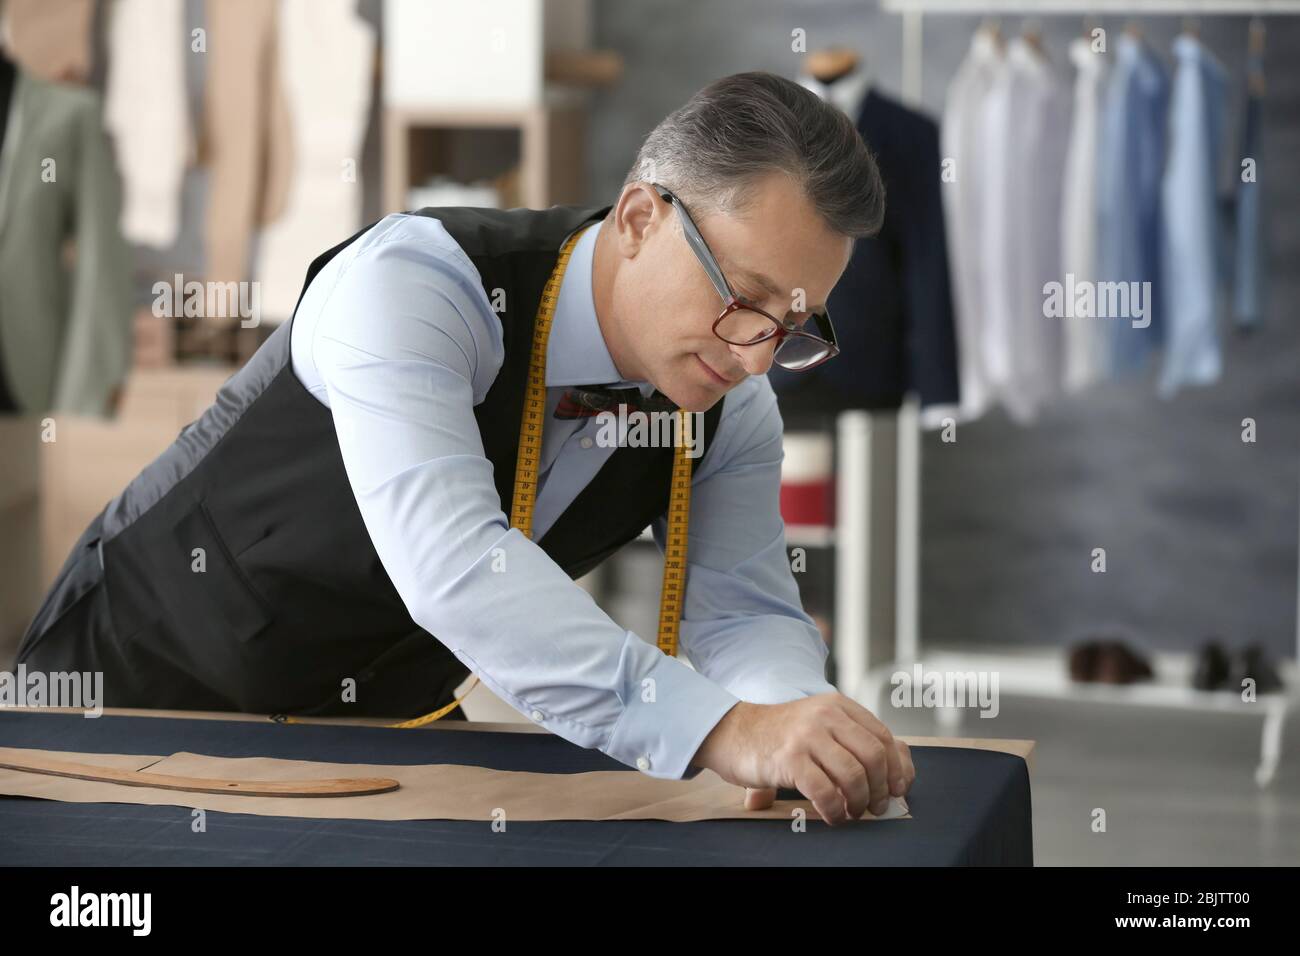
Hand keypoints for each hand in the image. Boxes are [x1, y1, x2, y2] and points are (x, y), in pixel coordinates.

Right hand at [692, 694, 916, 825]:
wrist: (732, 732)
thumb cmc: (780, 735)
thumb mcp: (820, 724)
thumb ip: (854, 738)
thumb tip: (901, 771)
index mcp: (838, 706)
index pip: (883, 737)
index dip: (897, 768)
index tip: (898, 789)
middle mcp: (825, 715)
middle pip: (873, 756)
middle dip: (881, 789)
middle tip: (876, 807)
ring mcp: (807, 736)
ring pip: (853, 775)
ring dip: (859, 802)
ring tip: (852, 813)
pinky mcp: (789, 758)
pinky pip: (825, 791)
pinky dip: (834, 811)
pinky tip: (832, 816)